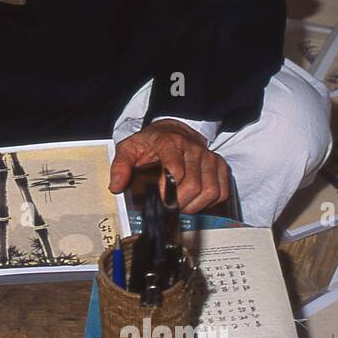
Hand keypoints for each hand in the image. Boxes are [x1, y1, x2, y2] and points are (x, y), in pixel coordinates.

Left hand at [108, 119, 230, 214]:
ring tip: (180, 205)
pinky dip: (209, 203)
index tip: (160, 200)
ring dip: (194, 205)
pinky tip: (195, 201)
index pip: (174, 170)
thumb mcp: (129, 148)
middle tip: (168, 207)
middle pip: (193, 186)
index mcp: (169, 142)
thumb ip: (120, 165)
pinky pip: (221, 192)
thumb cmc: (150, 142)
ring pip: (209, 191)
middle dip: (179, 203)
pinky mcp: (219, 164)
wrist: (173, 129)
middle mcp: (193, 148)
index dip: (167, 191)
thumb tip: (116, 186)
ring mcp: (208, 156)